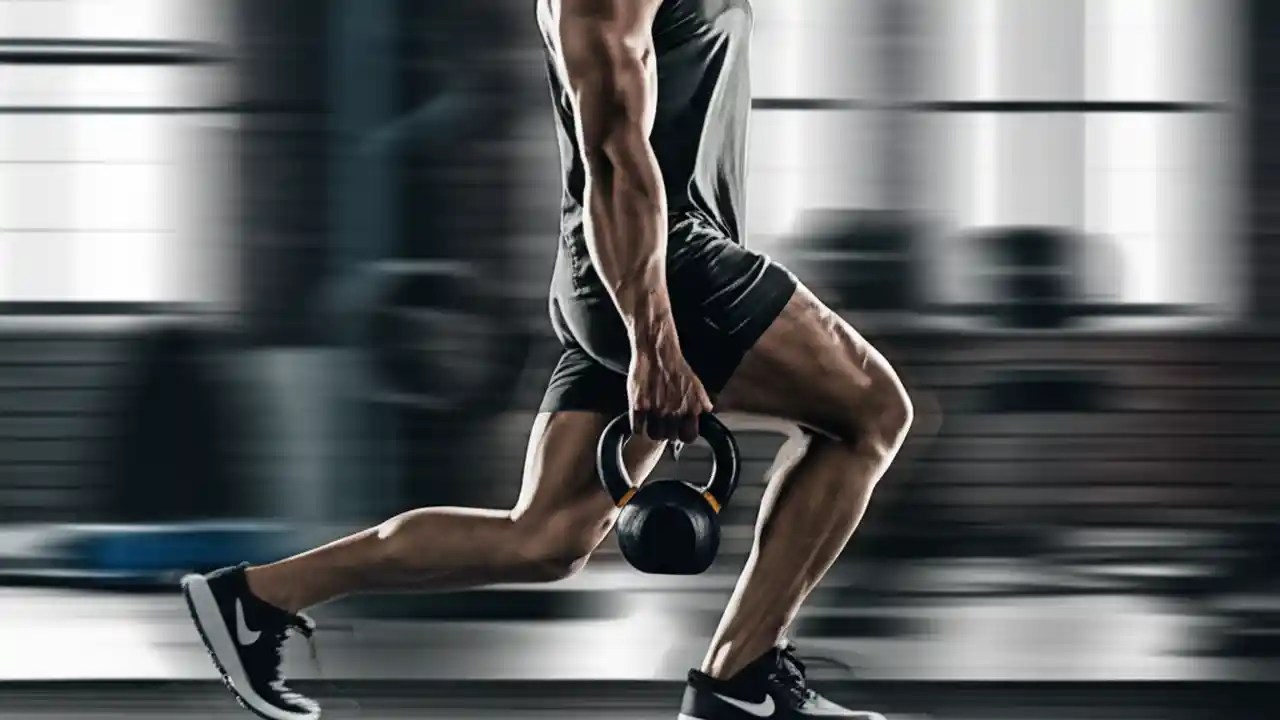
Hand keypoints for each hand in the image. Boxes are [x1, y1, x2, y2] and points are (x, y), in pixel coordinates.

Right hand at [628, 322, 713, 442]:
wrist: (656, 352)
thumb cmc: (676, 366)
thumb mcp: (695, 382)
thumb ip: (702, 400)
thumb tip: (708, 410)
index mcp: (689, 409)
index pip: (689, 437)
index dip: (683, 434)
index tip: (680, 430)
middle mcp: (673, 413)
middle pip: (669, 437)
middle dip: (667, 431)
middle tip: (664, 422)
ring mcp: (655, 411)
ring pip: (653, 435)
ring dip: (652, 430)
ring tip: (652, 421)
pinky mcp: (637, 407)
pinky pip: (637, 427)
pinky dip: (638, 425)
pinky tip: (640, 417)